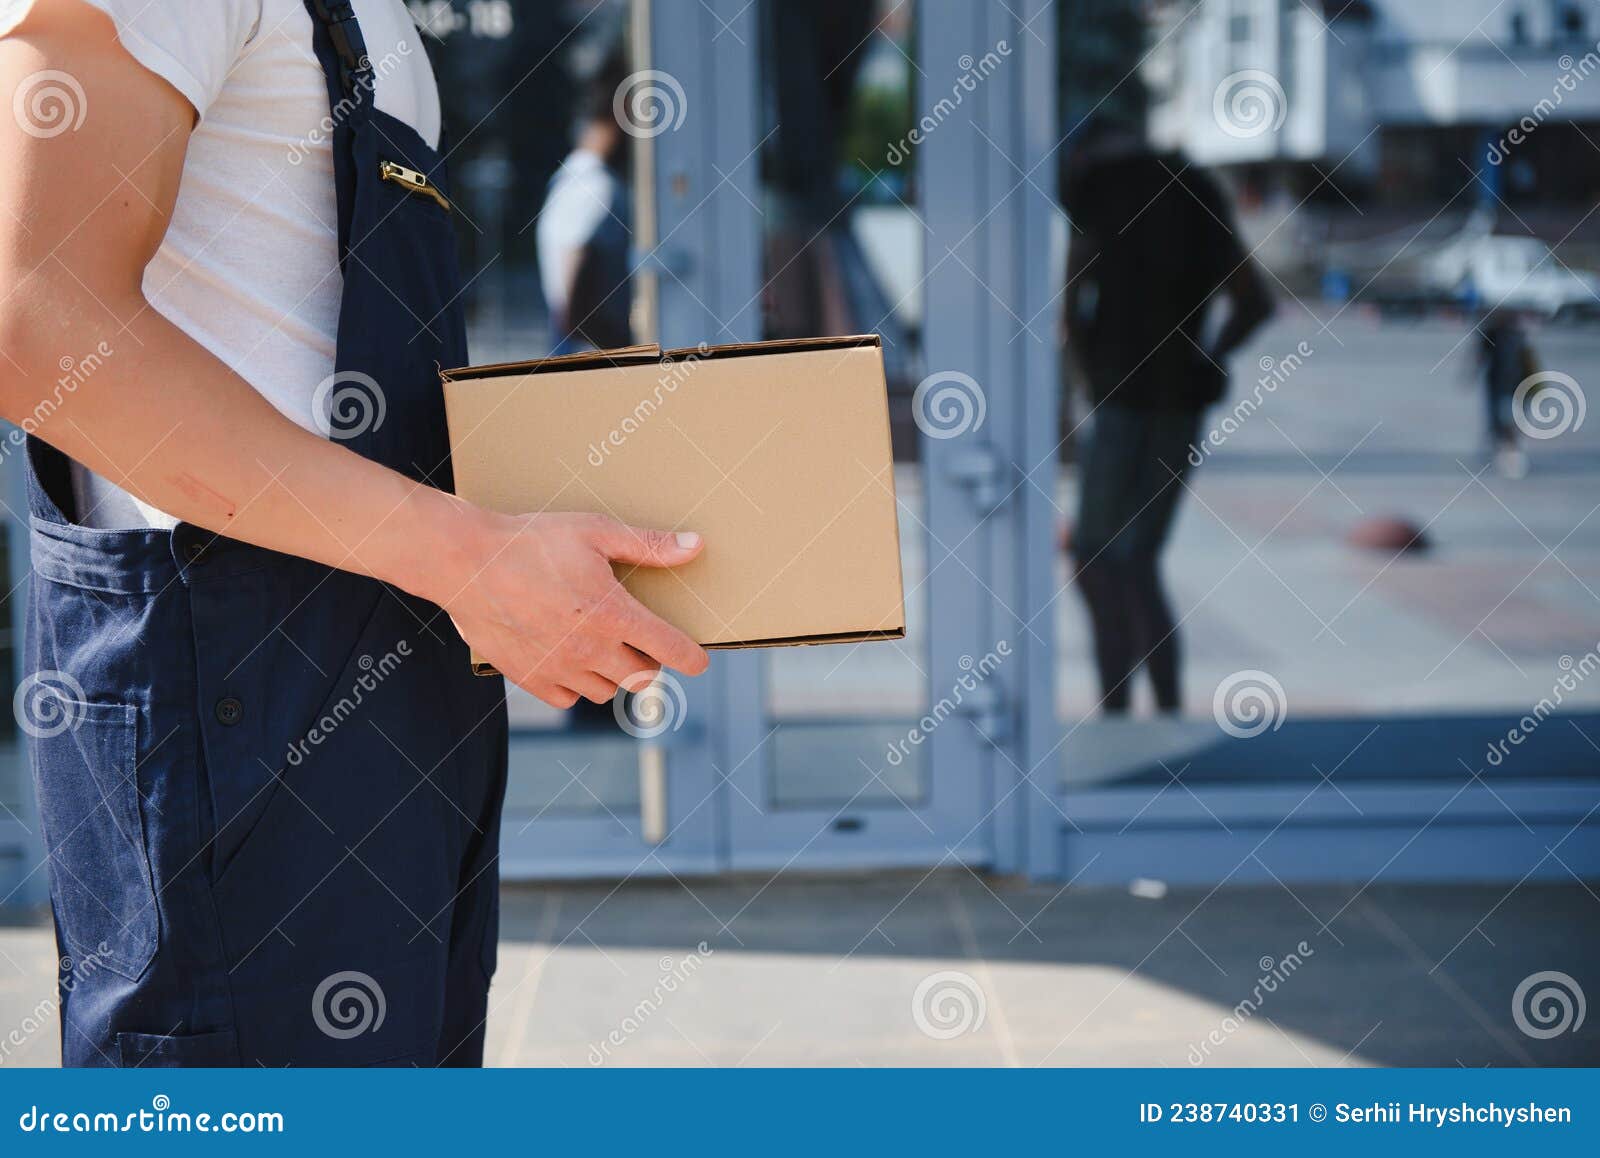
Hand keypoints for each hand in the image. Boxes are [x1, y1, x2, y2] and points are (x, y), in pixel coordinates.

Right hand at [438, 511, 708, 707]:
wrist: (466, 563)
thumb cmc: (532, 541)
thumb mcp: (595, 532)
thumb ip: (648, 545)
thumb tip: (695, 547)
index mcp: (613, 614)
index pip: (670, 649)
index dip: (691, 658)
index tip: (698, 660)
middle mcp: (590, 649)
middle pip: (642, 677)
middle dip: (648, 660)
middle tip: (637, 638)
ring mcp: (559, 668)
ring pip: (606, 690)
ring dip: (612, 673)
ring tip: (601, 645)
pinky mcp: (530, 678)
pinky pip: (569, 698)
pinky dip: (576, 684)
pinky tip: (569, 657)